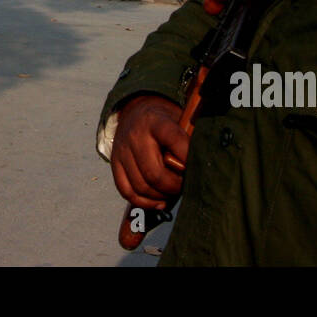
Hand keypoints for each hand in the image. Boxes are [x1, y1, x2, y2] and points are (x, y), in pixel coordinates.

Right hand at [110, 95, 188, 209]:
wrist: (136, 113)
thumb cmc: (164, 123)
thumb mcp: (178, 120)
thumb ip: (189, 140)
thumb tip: (201, 165)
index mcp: (155, 121)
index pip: (174, 140)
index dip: (187, 159)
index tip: (197, 169)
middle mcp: (135, 136)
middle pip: (155, 174)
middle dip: (174, 186)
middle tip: (184, 186)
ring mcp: (122, 151)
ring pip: (141, 186)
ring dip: (160, 197)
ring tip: (172, 193)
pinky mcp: (114, 163)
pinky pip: (126, 191)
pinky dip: (144, 202)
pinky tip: (159, 202)